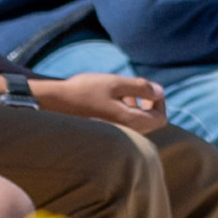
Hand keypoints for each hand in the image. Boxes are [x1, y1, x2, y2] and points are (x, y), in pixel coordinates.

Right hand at [39, 67, 166, 129]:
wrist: (56, 103)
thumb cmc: (86, 91)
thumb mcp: (116, 83)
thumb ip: (141, 88)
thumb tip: (160, 92)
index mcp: (131, 122)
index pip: (160, 118)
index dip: (159, 100)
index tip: (148, 88)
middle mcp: (125, 133)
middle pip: (151, 122)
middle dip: (147, 102)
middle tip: (135, 88)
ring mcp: (115, 134)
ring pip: (137, 122)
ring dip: (135, 106)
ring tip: (121, 91)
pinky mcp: (105, 131)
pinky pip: (124, 124)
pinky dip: (124, 110)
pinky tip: (110, 99)